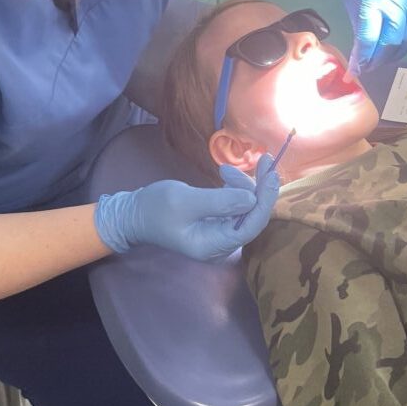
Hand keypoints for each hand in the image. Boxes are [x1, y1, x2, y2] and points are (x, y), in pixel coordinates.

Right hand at [95, 154, 278, 260]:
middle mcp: (221, 244)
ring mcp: (220, 234)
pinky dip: (236, 188)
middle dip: (259, 188)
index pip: (250, 226)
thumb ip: (219, 201)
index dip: (265, 200)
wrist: (135, 213)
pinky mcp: (218, 223)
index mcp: (213, 245)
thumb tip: (252, 198)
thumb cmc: (155, 208)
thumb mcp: (185, 201)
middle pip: (252, 216)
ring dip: (243, 185)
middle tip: (263, 160)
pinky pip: (237, 205)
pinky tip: (226, 175)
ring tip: (225, 170)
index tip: (271, 174)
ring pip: (246, 208)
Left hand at [339, 0, 406, 73]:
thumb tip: (362, 54)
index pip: (370, 36)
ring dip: (398, 51)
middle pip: (394, 39)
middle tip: (369, 67)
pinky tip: (403, 43)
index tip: (355, 71)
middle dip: (380, 58)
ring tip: (384, 58)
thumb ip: (360, 25)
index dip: (363, 58)